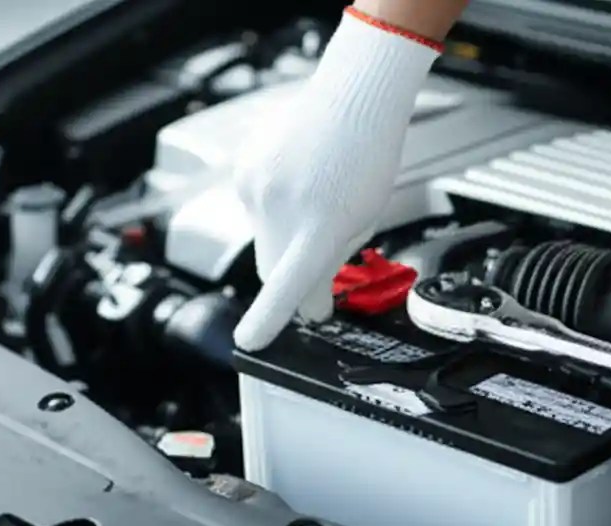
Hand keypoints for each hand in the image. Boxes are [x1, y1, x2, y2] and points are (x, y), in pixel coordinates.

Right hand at [231, 10, 439, 350]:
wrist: (351, 99)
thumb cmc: (368, 156)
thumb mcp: (364, 219)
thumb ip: (331, 255)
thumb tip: (308, 282)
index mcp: (320, 226)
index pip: (288, 284)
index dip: (268, 317)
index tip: (252, 341)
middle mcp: (282, 208)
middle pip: (271, 271)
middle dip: (290, 281)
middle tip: (316, 275)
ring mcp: (256, 188)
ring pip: (262, 240)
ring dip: (284, 237)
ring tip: (315, 201)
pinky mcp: (242, 172)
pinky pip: (254, 210)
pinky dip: (274, 208)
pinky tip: (299, 183)